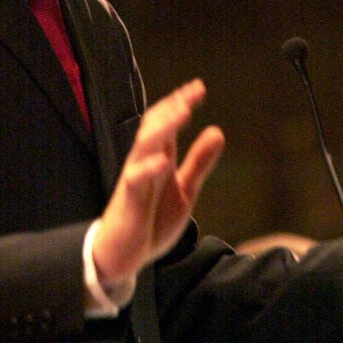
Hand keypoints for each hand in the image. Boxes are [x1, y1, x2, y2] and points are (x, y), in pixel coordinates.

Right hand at [92, 79, 224, 286]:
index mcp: (159, 158)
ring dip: (163, 128)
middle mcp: (145, 162)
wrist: (124, 253)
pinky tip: (163, 161)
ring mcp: (136, 178)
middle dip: (173, 108)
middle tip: (192, 92)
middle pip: (155, 127)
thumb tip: (217, 131)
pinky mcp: (129, 199)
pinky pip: (135, 179)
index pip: (167, 123)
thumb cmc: (151, 219)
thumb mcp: (184, 190)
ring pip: (144, 146)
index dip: (181, 104)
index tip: (198, 88)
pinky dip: (149, 169)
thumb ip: (199, 162)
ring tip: (182, 113)